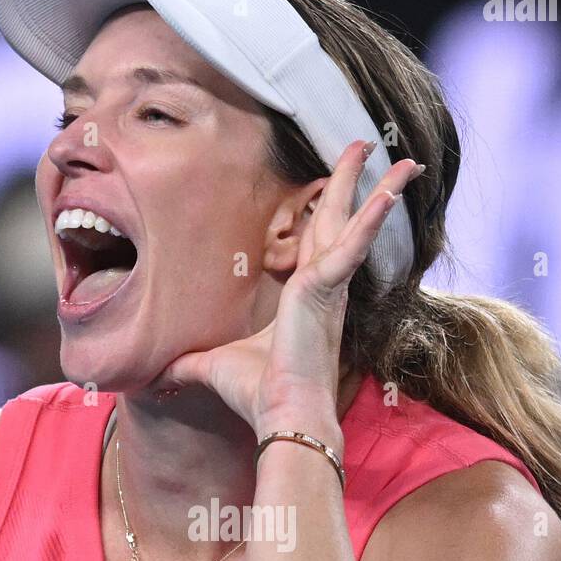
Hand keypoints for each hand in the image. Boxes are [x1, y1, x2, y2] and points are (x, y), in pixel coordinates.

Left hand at [152, 141, 423, 434]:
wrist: (283, 415)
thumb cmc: (258, 396)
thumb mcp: (212, 368)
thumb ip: (187, 364)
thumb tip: (158, 374)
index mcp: (305, 300)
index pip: (316, 244)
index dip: (324, 212)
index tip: (330, 186)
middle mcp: (324, 289)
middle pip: (338, 220)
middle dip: (352, 182)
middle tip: (365, 145)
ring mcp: (329, 287)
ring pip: (353, 224)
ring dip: (378, 188)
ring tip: (402, 157)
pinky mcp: (325, 288)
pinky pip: (353, 244)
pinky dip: (372, 217)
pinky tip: (389, 190)